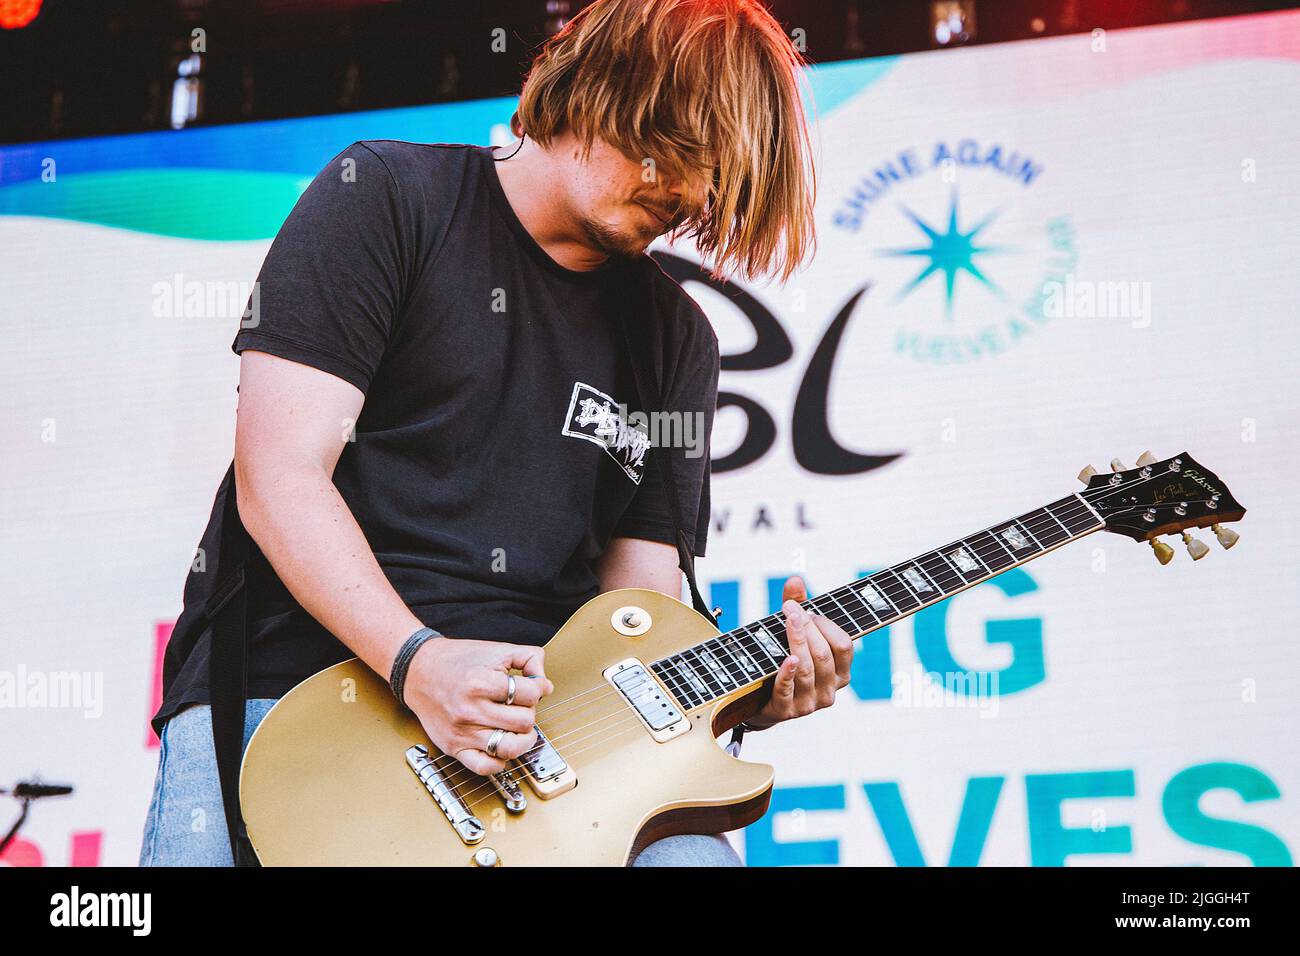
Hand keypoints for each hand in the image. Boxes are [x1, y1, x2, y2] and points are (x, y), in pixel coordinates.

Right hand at [404, 637, 554, 774]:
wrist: (419, 670)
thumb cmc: (457, 660)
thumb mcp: (497, 649)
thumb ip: (529, 659)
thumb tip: (545, 684)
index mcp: (480, 683)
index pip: (530, 694)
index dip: (538, 688)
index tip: (532, 687)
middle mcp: (470, 710)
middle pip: (524, 722)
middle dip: (529, 712)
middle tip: (520, 705)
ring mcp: (462, 732)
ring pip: (510, 748)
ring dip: (522, 738)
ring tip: (518, 728)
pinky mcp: (454, 747)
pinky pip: (484, 768)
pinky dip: (500, 761)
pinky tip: (501, 745)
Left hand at [747, 576, 852, 729]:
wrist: (760, 700)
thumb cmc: (784, 660)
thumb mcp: (794, 635)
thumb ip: (797, 607)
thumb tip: (795, 579)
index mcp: (841, 674)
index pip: (844, 646)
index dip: (827, 625)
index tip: (808, 610)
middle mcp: (830, 691)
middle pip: (824, 654)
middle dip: (808, 628)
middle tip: (791, 609)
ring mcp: (809, 703)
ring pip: (806, 668)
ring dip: (796, 640)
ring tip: (788, 619)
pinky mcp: (786, 710)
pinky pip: (787, 689)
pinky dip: (786, 672)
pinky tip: (787, 657)